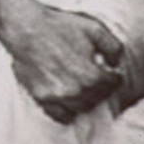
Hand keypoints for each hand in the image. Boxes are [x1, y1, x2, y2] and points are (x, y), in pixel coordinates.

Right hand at [4, 3, 122, 123]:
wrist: (26, 29)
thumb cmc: (59, 27)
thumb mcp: (94, 29)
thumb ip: (113, 47)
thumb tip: (116, 63)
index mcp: (91, 76)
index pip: (113, 85)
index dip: (115, 77)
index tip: (112, 73)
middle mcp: (76, 91)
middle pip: (98, 98)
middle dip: (101, 88)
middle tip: (98, 79)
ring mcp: (58, 97)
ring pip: (81, 108)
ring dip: (87, 100)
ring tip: (84, 88)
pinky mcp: (42, 98)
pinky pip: (60, 116)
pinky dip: (68, 111)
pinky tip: (69, 100)